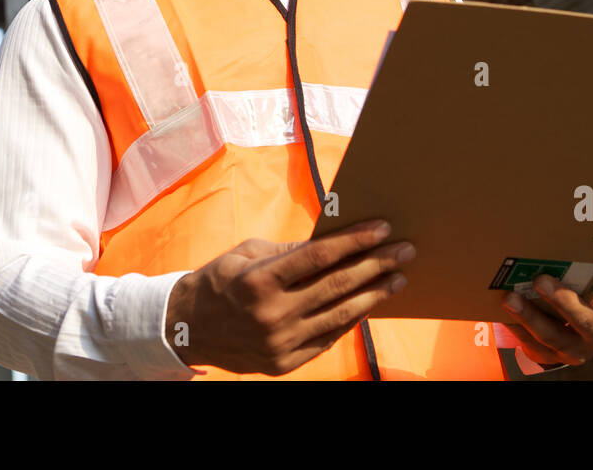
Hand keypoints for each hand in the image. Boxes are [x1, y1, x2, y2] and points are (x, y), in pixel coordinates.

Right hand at [163, 219, 414, 375]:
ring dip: (374, 296)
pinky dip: (350, 320)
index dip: (354, 241)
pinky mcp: (283, 363)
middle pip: (337, 286)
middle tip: (405, 251)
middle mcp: (271, 314)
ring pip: (339, 316)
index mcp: (259, 279)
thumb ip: (290, 249)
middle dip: (376, 265)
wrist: (186, 329)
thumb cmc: (220, 280)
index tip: (383, 227)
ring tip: (397, 280)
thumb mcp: (247, 253)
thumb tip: (332, 241)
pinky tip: (368, 304)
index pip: (318, 256)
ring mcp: (279, 343)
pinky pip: (327, 339)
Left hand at [500, 257, 592, 368]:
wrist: (568, 325)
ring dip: (530, 317)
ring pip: (554, 337)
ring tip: (510, 297)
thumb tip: (562, 223)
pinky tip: (501, 312)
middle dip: (562, 301)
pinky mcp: (552, 358)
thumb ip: (585, 258)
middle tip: (540, 280)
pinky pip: (532, 346)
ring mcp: (577, 349)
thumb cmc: (580, 287)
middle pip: (586, 320)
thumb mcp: (590, 276)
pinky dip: (516, 328)